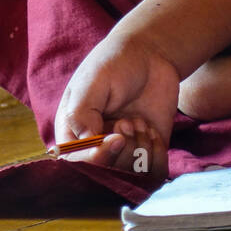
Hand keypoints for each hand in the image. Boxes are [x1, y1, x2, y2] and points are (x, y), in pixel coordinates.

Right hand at [53, 32, 178, 179]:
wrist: (151, 55)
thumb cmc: (115, 64)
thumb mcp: (92, 82)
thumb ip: (82, 113)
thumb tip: (87, 144)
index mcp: (74, 133)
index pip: (77, 164)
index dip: (98, 158)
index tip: (117, 137)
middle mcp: (97, 147)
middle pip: (106, 173)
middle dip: (122, 149)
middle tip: (127, 121)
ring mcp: (124, 150)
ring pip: (130, 175)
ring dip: (139, 148)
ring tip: (139, 121)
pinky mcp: (148, 151)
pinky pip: (153, 172)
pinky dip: (157, 155)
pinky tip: (153, 132)